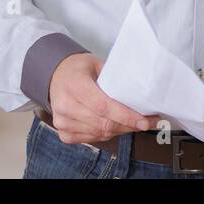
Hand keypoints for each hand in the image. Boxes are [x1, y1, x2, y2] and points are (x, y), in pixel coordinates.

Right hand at [47, 52, 161, 144]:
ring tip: (136, 124)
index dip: (125, 116)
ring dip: (121, 130)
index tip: (144, 121)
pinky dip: (108, 134)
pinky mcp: (64, 133)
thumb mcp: (97, 64)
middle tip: (148, 122)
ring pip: (100, 134)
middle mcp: (65, 106)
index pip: (103, 106)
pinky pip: (92, 139)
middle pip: (103, 123)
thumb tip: (140, 93)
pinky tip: (118, 127)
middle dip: (129, 125)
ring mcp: (62, 122)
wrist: (55, 76)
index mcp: (74, 85)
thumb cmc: (79, 69)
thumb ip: (114, 78)